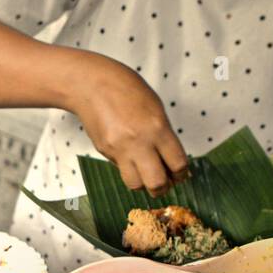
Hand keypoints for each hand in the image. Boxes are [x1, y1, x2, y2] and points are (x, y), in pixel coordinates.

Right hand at [71, 56, 188, 195]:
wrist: (91, 84)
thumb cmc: (124, 89)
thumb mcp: (155, 108)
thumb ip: (163, 134)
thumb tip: (169, 159)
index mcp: (157, 128)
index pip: (177, 164)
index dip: (182, 174)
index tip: (181, 175)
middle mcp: (139, 142)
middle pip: (157, 183)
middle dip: (163, 187)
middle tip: (165, 182)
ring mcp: (120, 150)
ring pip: (135, 184)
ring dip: (143, 183)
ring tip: (146, 174)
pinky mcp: (106, 152)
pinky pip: (121, 169)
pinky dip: (128, 168)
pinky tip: (129, 154)